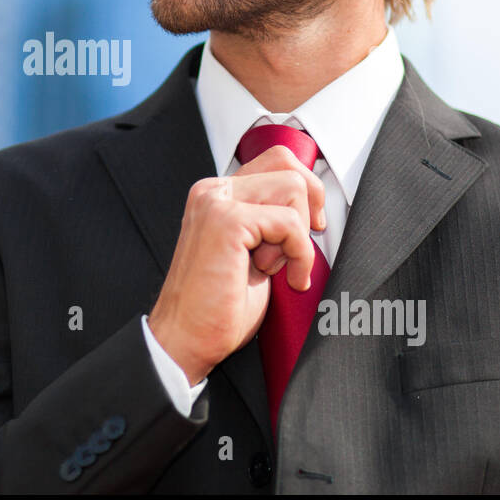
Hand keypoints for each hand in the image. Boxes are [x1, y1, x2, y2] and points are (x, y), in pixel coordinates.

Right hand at [147, 145, 325, 384]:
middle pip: (287, 164)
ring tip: (275, 268)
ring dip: (297, 235)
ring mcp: (216, 202)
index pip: (276, 159)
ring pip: (292, 188)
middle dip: (308, 206)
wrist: (186, 340)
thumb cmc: (218, 307)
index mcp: (217, 194)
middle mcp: (212, 190)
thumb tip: (314, 204)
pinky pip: (290, 223)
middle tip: (301, 248)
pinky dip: (299, 255)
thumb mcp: (253, 252)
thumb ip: (270, 222)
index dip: (306, 190)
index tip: (311, 228)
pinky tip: (287, 280)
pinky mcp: (226, 221)